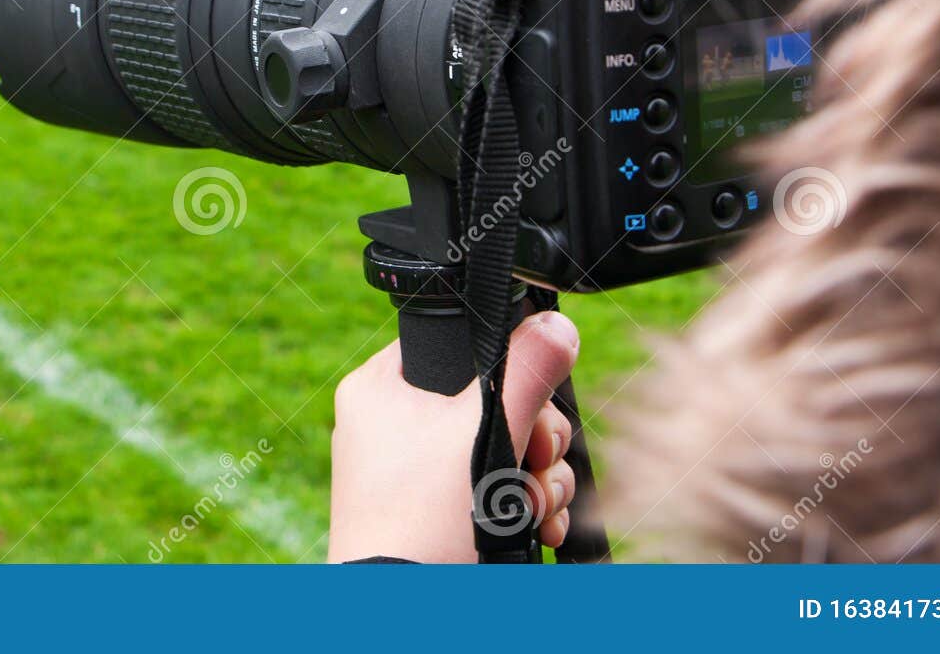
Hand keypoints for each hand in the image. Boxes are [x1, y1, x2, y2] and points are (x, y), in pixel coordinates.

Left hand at [328, 310, 580, 562]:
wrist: (403, 614)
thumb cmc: (420, 520)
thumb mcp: (480, 433)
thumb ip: (526, 371)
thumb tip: (558, 325)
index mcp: (381, 387)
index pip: (456, 344)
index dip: (505, 366)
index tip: (532, 400)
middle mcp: (393, 425)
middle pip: (491, 400)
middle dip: (535, 436)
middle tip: (537, 458)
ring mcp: (413, 472)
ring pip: (501, 448)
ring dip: (537, 476)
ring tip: (536, 504)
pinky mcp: (434, 512)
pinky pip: (492, 488)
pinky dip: (522, 504)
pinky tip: (540, 524)